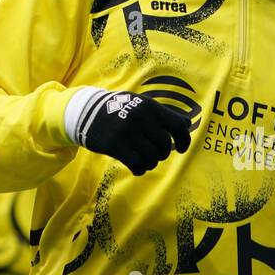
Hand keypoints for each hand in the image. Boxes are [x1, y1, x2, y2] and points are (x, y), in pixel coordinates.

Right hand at [77, 90, 191, 175]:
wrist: (86, 111)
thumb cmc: (120, 109)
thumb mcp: (142, 104)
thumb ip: (164, 114)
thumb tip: (188, 124)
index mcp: (149, 106)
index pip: (178, 125)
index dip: (184, 140)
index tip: (181, 148)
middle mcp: (139, 117)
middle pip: (164, 146)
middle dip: (162, 154)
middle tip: (155, 154)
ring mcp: (126, 131)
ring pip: (151, 158)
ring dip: (150, 163)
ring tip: (144, 160)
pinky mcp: (113, 145)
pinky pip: (137, 165)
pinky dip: (140, 169)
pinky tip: (137, 168)